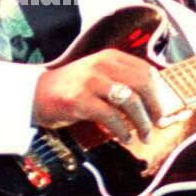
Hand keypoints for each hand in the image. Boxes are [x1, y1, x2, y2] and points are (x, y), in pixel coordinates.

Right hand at [32, 49, 162, 143]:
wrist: (35, 94)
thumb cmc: (71, 89)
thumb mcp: (98, 76)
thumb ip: (121, 82)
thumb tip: (153, 103)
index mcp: (109, 57)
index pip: (145, 71)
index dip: (158, 93)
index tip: (160, 111)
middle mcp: (101, 65)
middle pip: (142, 84)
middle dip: (154, 108)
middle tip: (157, 125)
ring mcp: (90, 81)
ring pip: (129, 101)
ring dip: (141, 123)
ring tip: (144, 136)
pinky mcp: (80, 100)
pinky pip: (110, 117)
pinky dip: (122, 130)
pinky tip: (124, 138)